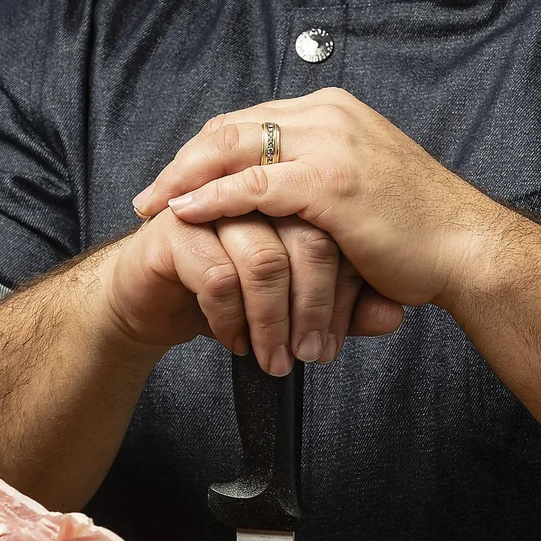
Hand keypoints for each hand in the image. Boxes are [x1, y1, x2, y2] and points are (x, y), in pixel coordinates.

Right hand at [98, 204, 403, 377]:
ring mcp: (214, 199)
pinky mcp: (177, 228)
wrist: (148, 299)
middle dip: (312, 308)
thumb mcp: (295, 301)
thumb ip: (344, 304)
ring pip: (265, 260)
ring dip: (272, 322)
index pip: (339, 230)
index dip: (344, 290)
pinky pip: (219, 276)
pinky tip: (234, 340)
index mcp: (293, 183)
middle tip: (310, 355)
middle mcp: (256, 182)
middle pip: (308, 237)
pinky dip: (232, 318)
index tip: (337, 342)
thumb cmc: (226, 292)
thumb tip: (392, 317)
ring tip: (274, 359)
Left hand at [132, 91, 495, 315]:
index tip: (174, 180)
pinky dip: (213, 199)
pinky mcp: (330, 182)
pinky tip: (185, 214)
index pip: (248, 119)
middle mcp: (328, 114)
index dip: (204, 150)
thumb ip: (314, 176)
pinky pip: (253, 186)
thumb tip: (268, 195)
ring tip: (154, 206)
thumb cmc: (416, 229)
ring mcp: (330, 144)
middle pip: (231, 126)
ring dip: (185, 179)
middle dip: (183, 161)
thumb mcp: (359, 184)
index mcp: (333, 111)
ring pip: (233, 149)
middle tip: (149, 194)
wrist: (465, 247)